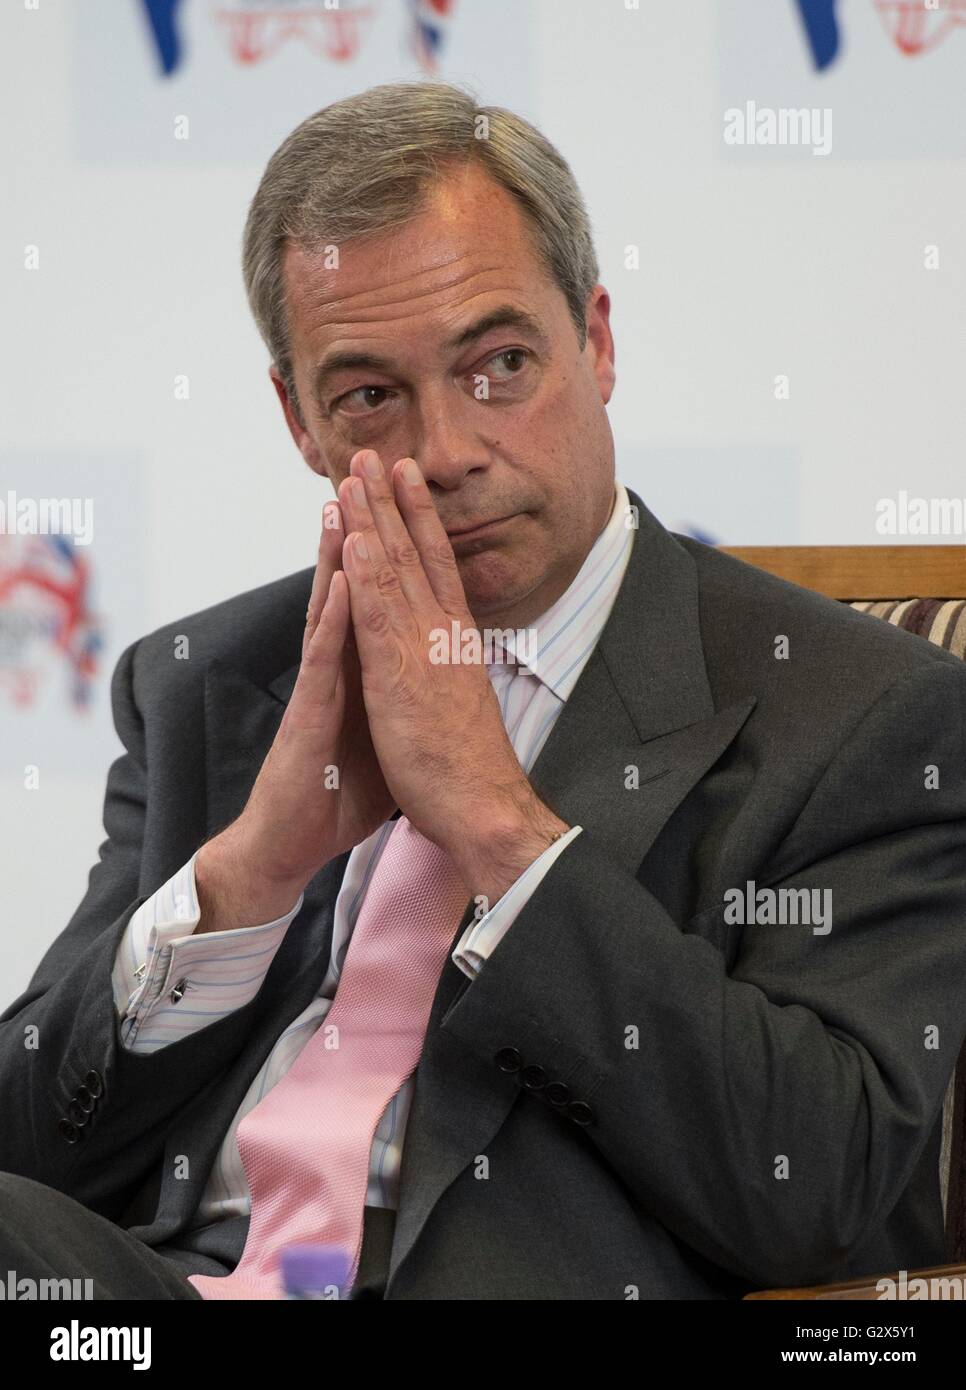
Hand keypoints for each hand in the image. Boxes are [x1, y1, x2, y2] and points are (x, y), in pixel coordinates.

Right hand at [230, 497, 395, 891]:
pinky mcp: (308, 714)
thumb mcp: (385, 738)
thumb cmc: (338, 793)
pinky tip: (339, 582)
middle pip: (351, 584)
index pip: (377, 594)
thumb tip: (430, 685)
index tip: (400, 495)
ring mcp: (322, 686)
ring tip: (342, 504)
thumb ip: (399, 699)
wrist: (297, 840)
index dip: (390, 545)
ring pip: (329, 608)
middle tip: (362, 469)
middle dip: (360, 525)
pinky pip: (322, 660)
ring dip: (336, 555)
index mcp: (365, 667)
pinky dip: (333, 620)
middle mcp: (341, 666)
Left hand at [338, 450, 567, 898]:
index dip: (421, 521)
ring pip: (395, 573)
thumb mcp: (464, 703)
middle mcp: (443, 635)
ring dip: (374, 519)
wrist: (485, 807)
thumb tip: (450, 653)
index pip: (438, 567)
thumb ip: (453, 669)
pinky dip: (367, 574)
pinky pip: (379, 615)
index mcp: (457, 642)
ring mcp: (423, 651)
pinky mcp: (400, 678)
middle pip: (416, 555)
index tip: (407, 482)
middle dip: (393, 502)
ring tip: (357, 475)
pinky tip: (355, 538)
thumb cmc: (473, 768)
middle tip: (377, 454)